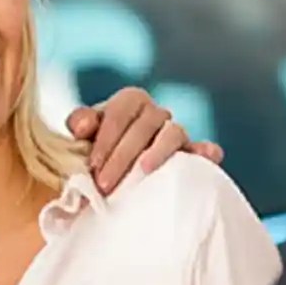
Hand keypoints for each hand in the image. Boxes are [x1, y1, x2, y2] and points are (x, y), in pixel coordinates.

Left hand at [66, 86, 223, 192]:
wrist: (114, 170)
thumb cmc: (98, 147)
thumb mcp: (84, 133)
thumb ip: (80, 123)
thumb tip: (82, 126)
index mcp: (129, 101)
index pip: (120, 111)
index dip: (106, 137)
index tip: (92, 165)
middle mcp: (155, 112)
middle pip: (145, 124)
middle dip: (123, 155)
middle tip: (105, 183)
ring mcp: (175, 131)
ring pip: (173, 133)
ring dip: (158, 152)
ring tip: (144, 171)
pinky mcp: (191, 153)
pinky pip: (202, 149)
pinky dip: (205, 152)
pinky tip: (206, 157)